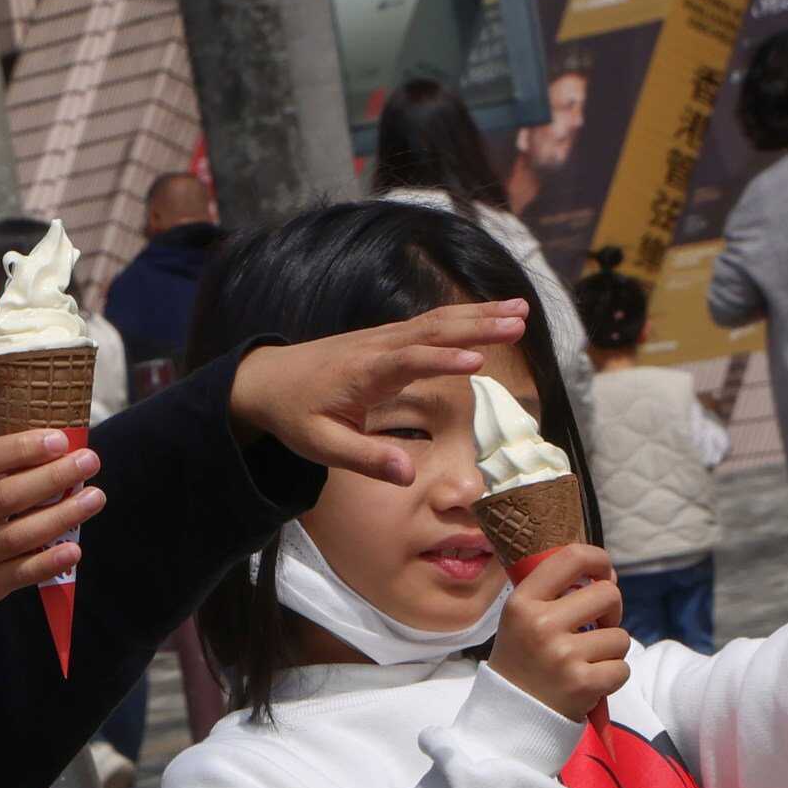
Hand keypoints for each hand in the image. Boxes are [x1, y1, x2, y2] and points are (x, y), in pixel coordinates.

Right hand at [0, 428, 102, 616]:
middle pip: (4, 497)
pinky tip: (73, 548)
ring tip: (93, 498)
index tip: (59, 439)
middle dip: (52, 477)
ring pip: (17, 536)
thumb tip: (52, 456)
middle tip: (89, 461)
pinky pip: (18, 573)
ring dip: (61, 516)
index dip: (21, 448)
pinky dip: (48, 561)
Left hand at [230, 302, 534, 482]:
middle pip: (430, 332)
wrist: (265, 380)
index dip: (440, 361)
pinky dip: (463, 316)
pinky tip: (493, 314)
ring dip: (478, 315)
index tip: (478, 361)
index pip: (406, 362)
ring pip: (435, 322)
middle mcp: (377, 348)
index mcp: (362, 374)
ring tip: (522, 312)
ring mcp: (383, 338)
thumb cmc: (294, 416)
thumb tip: (408, 475)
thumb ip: (365, 459)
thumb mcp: (320, 447)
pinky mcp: (388, 337)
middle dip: (476, 326)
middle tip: (520, 323)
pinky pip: (430, 323)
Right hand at [492, 544, 628, 723]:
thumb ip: (555, 594)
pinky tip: (589, 682)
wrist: (511, 715)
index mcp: (523, 602)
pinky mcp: (582, 683)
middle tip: (596, 628)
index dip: (598, 560)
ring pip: (620, 637)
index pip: (571, 558)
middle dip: (612, 611)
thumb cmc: (524, 661)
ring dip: (611, 651)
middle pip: (608, 594)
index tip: (603, 574)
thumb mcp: (522, 618)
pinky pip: (622, 668)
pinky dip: (612, 676)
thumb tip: (606, 576)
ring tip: (586, 662)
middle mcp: (541, 623)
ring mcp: (562, 654)